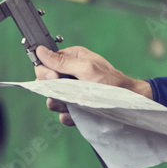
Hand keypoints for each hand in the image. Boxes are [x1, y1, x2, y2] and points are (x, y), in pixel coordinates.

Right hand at [34, 45, 152, 125]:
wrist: (126, 103)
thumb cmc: (111, 82)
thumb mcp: (86, 68)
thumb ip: (63, 62)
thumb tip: (41, 51)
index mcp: (72, 59)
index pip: (46, 63)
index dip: (46, 72)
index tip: (54, 78)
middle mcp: (70, 75)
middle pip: (45, 83)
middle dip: (53, 90)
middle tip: (66, 92)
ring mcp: (72, 92)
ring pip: (52, 100)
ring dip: (60, 105)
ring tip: (75, 104)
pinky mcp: (75, 108)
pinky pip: (62, 114)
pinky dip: (68, 116)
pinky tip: (78, 114)